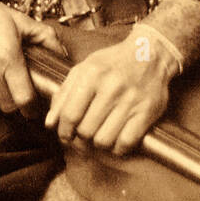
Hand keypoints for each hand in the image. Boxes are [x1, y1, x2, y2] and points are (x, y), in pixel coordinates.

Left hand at [44, 30, 179, 155]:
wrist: (150, 53)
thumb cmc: (113, 62)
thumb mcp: (84, 68)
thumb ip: (64, 94)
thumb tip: (49, 123)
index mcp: (91, 74)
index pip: (69, 114)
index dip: (63, 131)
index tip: (65, 135)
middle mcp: (111, 87)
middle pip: (85, 130)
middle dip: (80, 137)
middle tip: (83, 134)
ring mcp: (130, 101)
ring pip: (104, 140)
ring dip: (98, 143)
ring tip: (99, 134)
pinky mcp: (146, 113)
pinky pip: (125, 143)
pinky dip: (117, 147)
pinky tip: (116, 137)